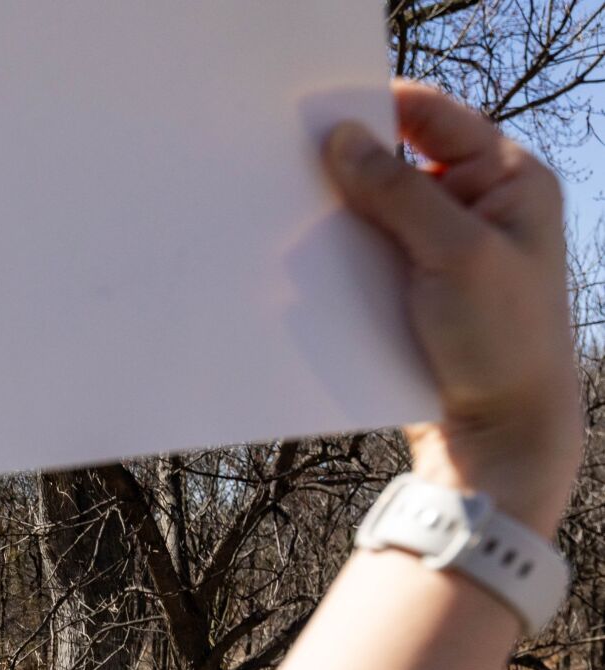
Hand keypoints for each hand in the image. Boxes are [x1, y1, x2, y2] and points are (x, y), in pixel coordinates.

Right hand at [323, 81, 581, 535]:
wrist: (499, 434)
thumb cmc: (501, 342)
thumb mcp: (456, 255)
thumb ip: (398, 192)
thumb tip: (341, 138)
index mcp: (509, 180)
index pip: (434, 116)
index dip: (376, 107)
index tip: (314, 112)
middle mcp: (478, 206)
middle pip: (397, 159)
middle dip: (345, 164)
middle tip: (289, 163)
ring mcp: (443, 248)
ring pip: (374, 210)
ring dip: (336, 216)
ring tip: (289, 215)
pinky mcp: (413, 287)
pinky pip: (365, 254)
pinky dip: (336, 255)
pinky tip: (302, 262)